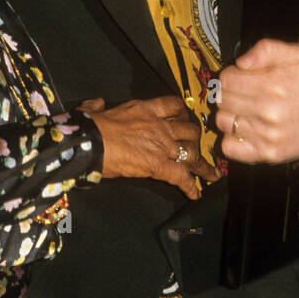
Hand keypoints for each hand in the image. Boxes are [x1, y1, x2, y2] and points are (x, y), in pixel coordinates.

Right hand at [79, 96, 217, 198]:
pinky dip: (191, 186)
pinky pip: (182, 176)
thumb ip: (98, 106)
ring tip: (210, 173)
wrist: (89, 142)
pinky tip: (195, 194)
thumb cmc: (89, 127)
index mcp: (144, 109)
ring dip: (202, 164)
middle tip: (196, 147)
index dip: (183, 112)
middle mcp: (159, 125)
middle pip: (189, 129)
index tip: (185, 118)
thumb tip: (95, 103)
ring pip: (192, 152)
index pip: (173, 105)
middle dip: (196, 139)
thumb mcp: (93, 109)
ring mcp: (162, 145)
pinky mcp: (159, 165)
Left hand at [214, 39, 298, 164]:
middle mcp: (268, 112)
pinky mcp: (268, 154)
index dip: (231, 75)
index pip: (226, 80)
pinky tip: (246, 129)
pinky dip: (232, 139)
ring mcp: (267, 136)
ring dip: (230, 114)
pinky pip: (229, 148)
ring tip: (247, 110)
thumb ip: (266, 50)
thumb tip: (241, 62)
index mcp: (273, 85)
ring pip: (223, 122)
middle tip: (244, 92)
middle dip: (229, 93)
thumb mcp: (297, 54)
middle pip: (222, 100)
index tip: (241, 77)